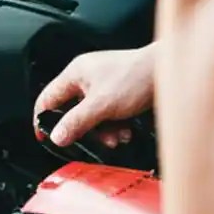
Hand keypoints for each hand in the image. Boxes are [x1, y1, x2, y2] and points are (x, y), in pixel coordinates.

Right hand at [34, 45, 155, 147]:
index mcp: (75, 74)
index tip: (46, 138)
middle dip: (85, 130)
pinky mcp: (120, 92)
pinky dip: (116, 125)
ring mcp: (104, 85)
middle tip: (92, 141)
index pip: (47, 99)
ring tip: (117, 137)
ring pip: (93, 116)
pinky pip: (109, 115)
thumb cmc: (137, 76)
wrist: (170, 72)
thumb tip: (56, 137)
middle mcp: (87, 77)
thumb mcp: (101, 105)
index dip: (43, 120)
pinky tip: (126, 130)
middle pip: (72, 112)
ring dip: (104, 131)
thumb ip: (76, 123)